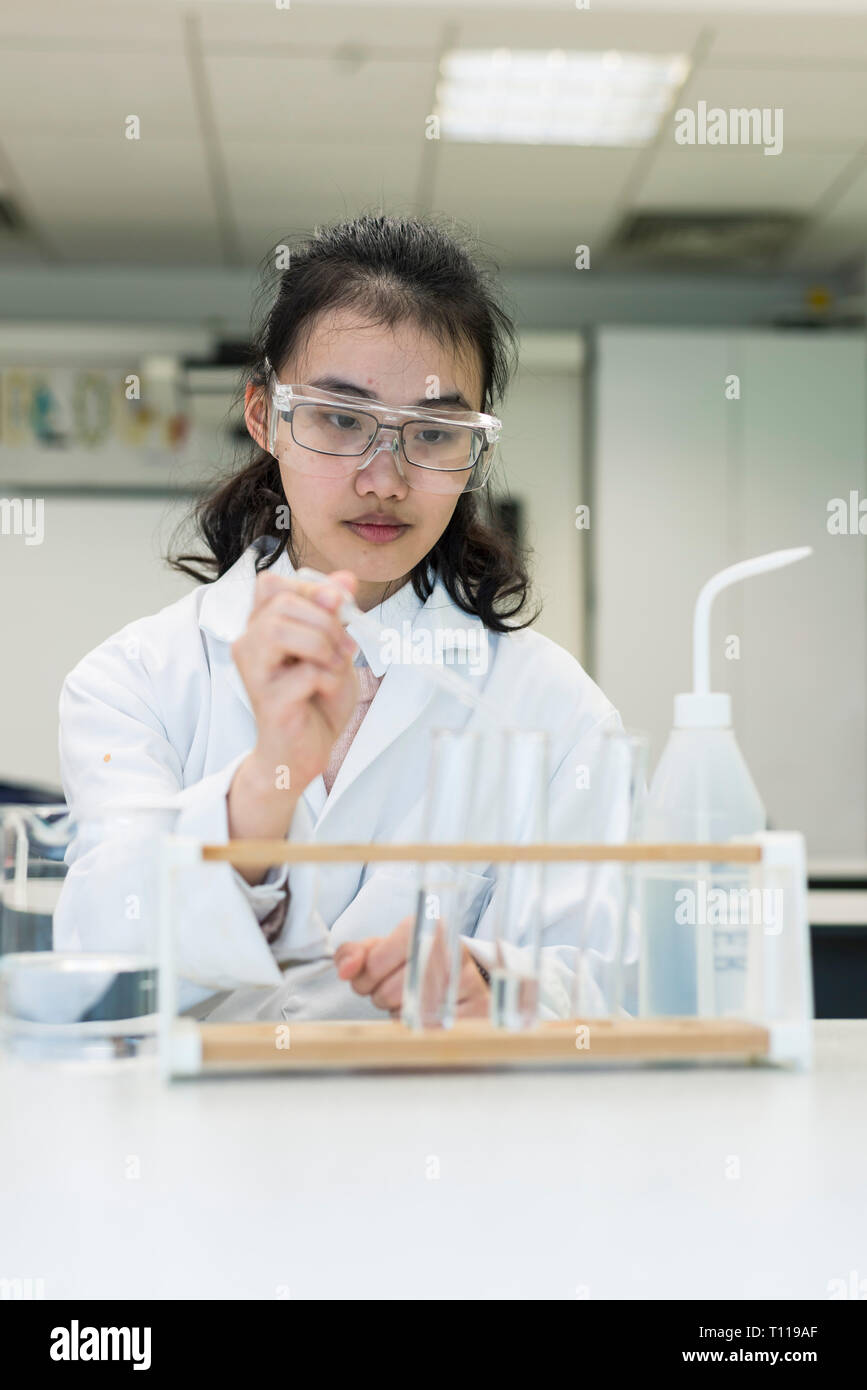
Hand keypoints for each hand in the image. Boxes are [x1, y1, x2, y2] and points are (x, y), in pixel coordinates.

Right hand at [232, 567, 359, 792]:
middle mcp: (248, 645)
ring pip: (281, 630)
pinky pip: (306, 672)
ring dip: (323, 645)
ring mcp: (254, 672)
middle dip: (325, 621)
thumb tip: (346, 579)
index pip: (271, 583)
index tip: (337, 606)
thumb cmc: (316, 700)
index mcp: (262, 627)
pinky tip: (326, 692)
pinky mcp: (267, 700)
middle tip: (344, 647)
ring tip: (335, 666)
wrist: (306, 752)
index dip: (309, 589)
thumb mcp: (335, 648)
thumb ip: (336, 613)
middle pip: (281, 604)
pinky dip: (329, 679)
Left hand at [334, 916, 490, 1018]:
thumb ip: (354, 954)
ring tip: (410, 1000)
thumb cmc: (413, 962)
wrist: (460, 979)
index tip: (368, 978)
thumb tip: (344, 970)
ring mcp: (470, 982)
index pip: (377, 961)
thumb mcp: (382, 950)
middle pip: (391, 991)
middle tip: (391, 991)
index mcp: (429, 925)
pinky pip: (431, 1031)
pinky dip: (421, 1029)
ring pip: (411, 1014)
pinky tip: (427, 1014)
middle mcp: (454, 950)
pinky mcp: (479, 1011)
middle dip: (381, 997)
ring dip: (400, 1014)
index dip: (365, 976)